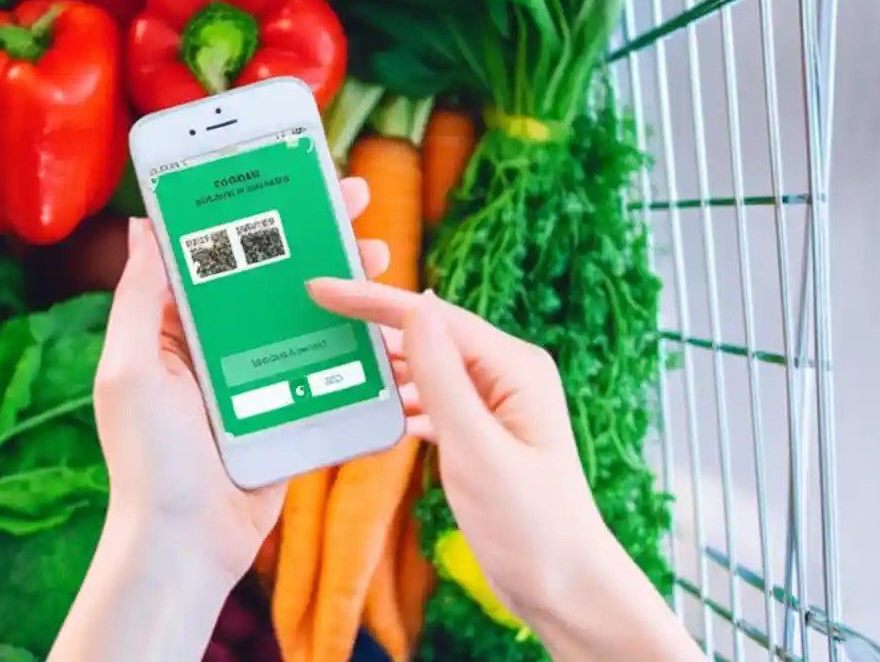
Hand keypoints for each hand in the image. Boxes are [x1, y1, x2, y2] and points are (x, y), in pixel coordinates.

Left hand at [93, 177, 390, 582]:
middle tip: (355, 199)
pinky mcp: (289, 406)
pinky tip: (385, 320)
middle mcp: (217, 343)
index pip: (217, 249)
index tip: (290, 171)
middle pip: (271, 272)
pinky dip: (355, 339)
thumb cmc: (149, 459)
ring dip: (343, 279)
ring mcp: (256, 375)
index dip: (253, 206)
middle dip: (313, 231)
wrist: (186, 545)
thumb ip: (141, 297)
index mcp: (175, 325)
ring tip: (379, 254)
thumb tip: (141, 222)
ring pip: (306, 312)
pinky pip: (324, 362)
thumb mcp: (131, 368)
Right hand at [307, 281, 701, 660]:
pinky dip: (400, 403)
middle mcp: (507, 376)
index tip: (321, 289)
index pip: (433, 317)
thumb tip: (415, 306)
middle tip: (314, 319)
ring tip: (331, 362)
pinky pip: (433, 403)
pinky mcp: (483, 436)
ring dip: (384, 368)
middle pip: (429, 335)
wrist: (565, 590)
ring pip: (428, 370)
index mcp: (515, 367)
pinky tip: (370, 409)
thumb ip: (443, 378)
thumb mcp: (477, 450)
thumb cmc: (531, 525)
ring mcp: (496, 406)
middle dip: (373, 327)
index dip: (373, 301)